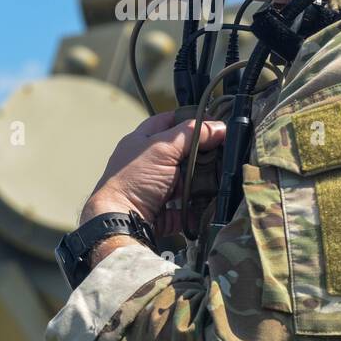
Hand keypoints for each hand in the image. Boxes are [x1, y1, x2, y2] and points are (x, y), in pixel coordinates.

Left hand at [82, 111, 226, 232]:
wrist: (120, 221)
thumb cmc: (134, 180)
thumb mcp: (163, 149)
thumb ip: (192, 135)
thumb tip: (220, 127)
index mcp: (141, 142)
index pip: (167, 121)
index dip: (189, 119)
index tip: (214, 125)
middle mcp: (147, 164)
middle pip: (181, 153)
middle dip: (201, 155)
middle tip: (220, 154)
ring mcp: (155, 189)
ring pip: (186, 182)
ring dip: (201, 183)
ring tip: (218, 179)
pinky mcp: (162, 213)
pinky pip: (186, 210)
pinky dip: (197, 209)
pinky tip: (210, 205)